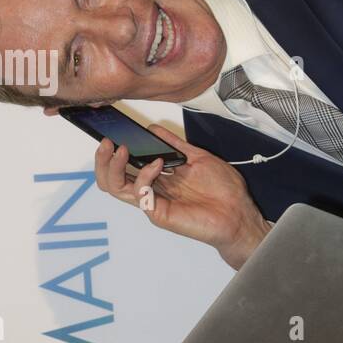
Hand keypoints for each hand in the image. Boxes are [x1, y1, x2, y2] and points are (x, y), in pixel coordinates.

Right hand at [92, 124, 270, 268]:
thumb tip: (153, 129)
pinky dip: (144, 174)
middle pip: (112, 179)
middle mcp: (152, 190)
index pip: (124, 167)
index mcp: (158, 177)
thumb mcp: (197, 157)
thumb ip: (174, 144)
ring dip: (113, 167)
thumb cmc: (223, 191)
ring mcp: (153, 202)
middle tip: (107, 142)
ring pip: (117, 188)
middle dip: (103, 160)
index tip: (111, 132)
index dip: (113, 153)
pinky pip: (141, 193)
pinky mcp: (159, 213)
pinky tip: (158, 163)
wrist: (239, 213)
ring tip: (121, 149)